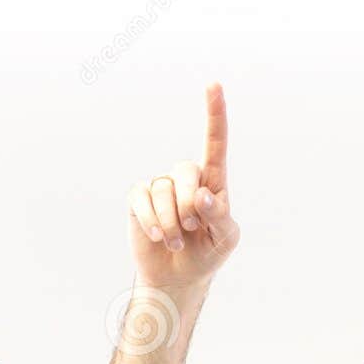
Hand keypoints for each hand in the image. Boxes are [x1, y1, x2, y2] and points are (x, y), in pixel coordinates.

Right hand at [127, 82, 238, 289]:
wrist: (179, 278)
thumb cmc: (207, 254)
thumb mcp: (225, 240)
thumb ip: (220, 217)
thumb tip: (202, 196)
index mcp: (212, 182)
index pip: (215, 144)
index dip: (215, 115)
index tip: (214, 86)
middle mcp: (186, 179)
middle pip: (185, 171)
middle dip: (189, 203)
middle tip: (193, 227)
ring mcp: (161, 188)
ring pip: (162, 190)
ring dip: (171, 222)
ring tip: (176, 241)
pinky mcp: (139, 200)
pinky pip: (141, 199)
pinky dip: (150, 220)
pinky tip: (158, 237)